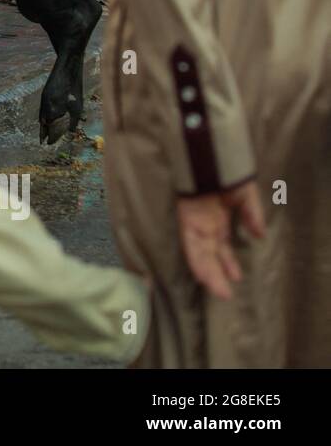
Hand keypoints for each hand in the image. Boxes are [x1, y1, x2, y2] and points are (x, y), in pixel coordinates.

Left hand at [176, 180, 265, 299]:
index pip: (221, 246)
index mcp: (216, 219)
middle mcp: (203, 223)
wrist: (207, 151)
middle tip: (225, 294)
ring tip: (217, 290)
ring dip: (207, 271)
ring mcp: (193, 220)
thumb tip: (260, 235)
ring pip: (199, 252)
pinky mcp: (185, 216)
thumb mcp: (244, 194)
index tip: (236, 278)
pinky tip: (201, 273)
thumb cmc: (224, 170)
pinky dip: (196, 257)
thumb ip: (251, 214)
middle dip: (216, 273)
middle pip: (209, 253)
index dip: (227, 262)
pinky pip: (190, 241)